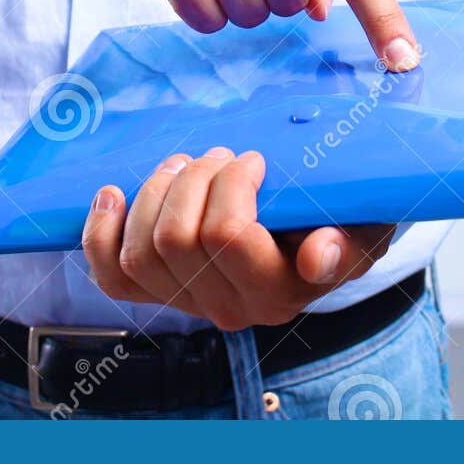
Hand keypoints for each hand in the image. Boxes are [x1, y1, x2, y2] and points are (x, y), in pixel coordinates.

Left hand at [82, 147, 395, 330]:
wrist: (324, 235)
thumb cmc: (343, 220)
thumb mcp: (363, 228)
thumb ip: (349, 245)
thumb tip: (318, 257)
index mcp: (279, 292)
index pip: (228, 236)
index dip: (231, 183)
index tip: (254, 159)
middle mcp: (231, 308)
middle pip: (177, 239)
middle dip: (193, 178)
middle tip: (220, 154)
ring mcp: (190, 303)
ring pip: (140, 253)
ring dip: (154, 193)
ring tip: (184, 164)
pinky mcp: (159, 293)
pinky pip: (111, 277)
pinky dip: (100, 233)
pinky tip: (112, 194)